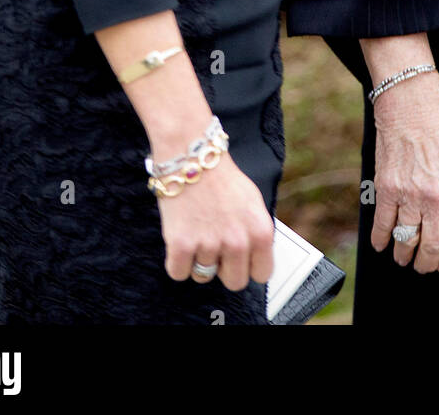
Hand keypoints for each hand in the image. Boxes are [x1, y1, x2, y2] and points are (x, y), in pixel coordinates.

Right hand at [155, 151, 274, 291]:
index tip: (241, 260)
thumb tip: (256, 259)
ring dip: (198, 258)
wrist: (192, 156)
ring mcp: (209, 246)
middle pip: (234, 282)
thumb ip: (256, 233)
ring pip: (203, 276)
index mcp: (261, 233)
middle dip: (223, 268)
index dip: (249, 266)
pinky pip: (178, 273)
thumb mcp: (253, 203)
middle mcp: (238, 243)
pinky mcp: (181, 246)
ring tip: (197, 230)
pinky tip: (181, 238)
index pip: (262, 274)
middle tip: (215, 246)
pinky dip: (177, 260)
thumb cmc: (222, 178)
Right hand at [370, 75, 438, 273]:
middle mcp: (437, 197)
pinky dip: (380, 239)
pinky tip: (381, 245)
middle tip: (424, 267)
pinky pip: (382, 224)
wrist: (410, 100)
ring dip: (404, 255)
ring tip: (403, 259)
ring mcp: (409, 194)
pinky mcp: (386, 187)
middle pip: (432, 246)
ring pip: (406, 240)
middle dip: (428, 263)